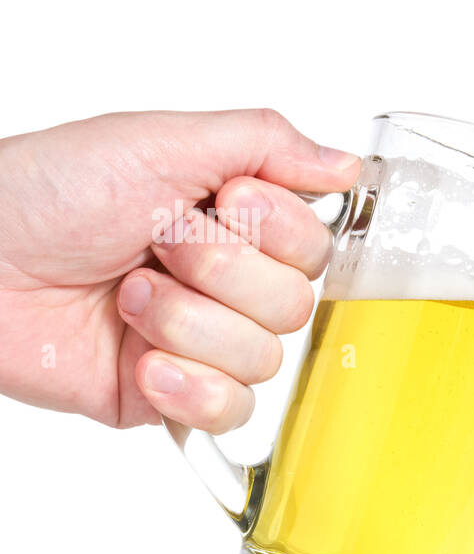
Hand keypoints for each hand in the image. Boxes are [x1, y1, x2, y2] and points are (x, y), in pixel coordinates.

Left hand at [0, 110, 359, 430]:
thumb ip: (266, 142)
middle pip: (297, 305)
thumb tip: (347, 166)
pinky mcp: (174, 397)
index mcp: (235, 221)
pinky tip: (143, 362)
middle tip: (157, 248)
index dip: (274, 230)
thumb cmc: (46, 193)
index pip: (315, 245)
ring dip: (187, 324)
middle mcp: (228, 284)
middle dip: (220, 274)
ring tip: (128, 299)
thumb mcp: (162, 141)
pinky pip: (232, 412)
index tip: (223, 202)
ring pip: (265, 358)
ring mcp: (204, 342)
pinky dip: (188, 388)